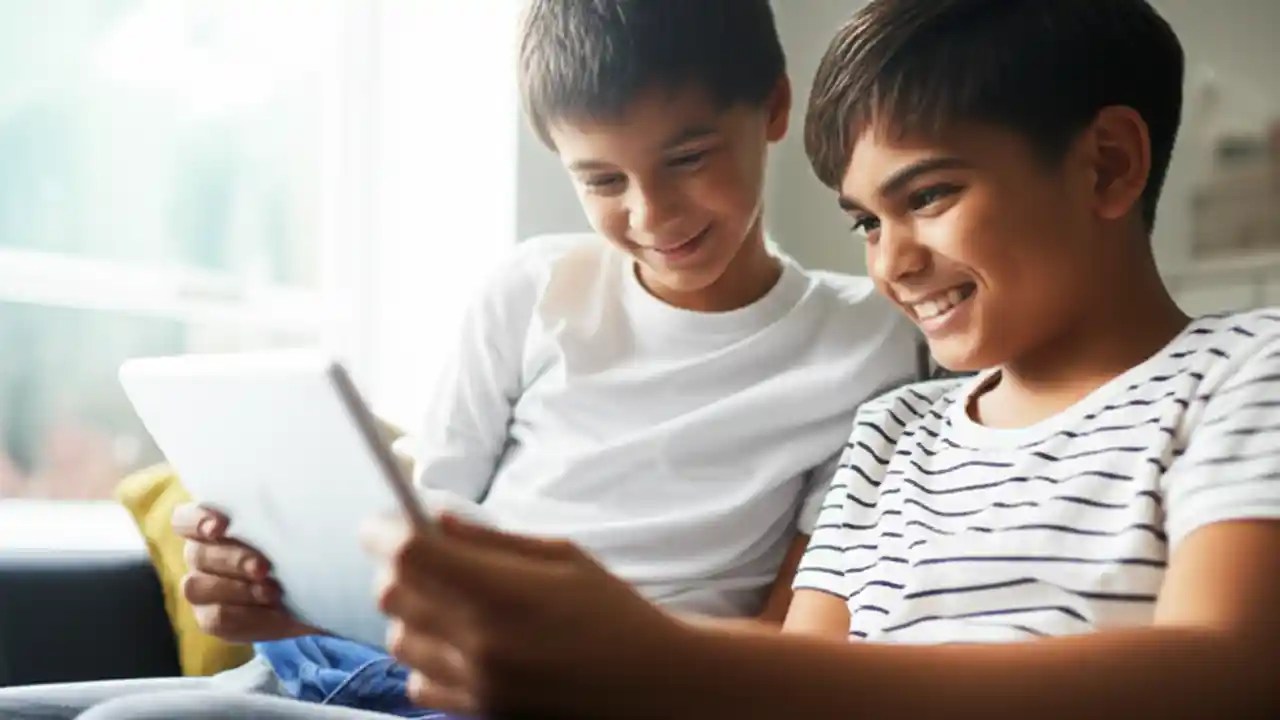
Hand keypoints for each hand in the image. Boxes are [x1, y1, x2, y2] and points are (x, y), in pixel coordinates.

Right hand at [172, 503, 316, 641]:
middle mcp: (199, 556)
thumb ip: (277, 520)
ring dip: (237, 590)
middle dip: (232, 560)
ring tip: (272, 592)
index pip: (184, 520)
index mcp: (210, 527)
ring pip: (199, 587)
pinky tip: (272, 612)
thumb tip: (290, 503)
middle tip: (263, 567)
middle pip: (197, 554)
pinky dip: (246, 615)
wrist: (313, 594)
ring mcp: (200, 588)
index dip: (196, 520)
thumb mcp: (291, 532)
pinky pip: (215, 618)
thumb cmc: (296, 550)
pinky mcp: (209, 618)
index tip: (220, 525)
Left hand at [361, 515, 686, 716]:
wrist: (652, 685)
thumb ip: (494, 540)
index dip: (384, 531)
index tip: (384, 519)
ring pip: (398, 641)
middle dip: (396, 567)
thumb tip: (437, 519)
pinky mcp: (481, 713)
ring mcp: (478, 684)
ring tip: (444, 600)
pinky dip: (424, 660)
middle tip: (420, 554)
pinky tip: (456, 644)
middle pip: (392, 596)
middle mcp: (482, 643)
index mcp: (505, 593)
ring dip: (409, 613)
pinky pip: (418, 684)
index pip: (410, 555)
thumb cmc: (613, 611)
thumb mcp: (563, 556)